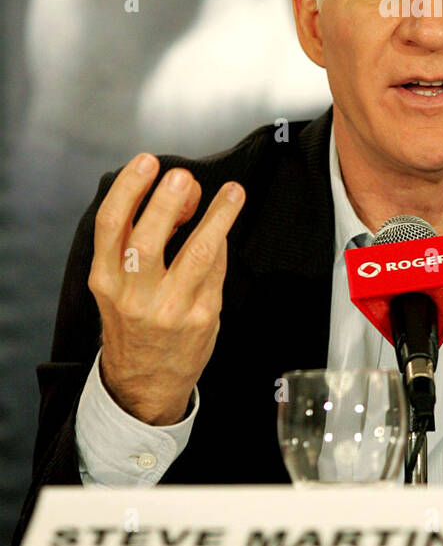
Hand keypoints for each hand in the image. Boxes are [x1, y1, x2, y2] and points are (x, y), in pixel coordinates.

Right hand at [89, 152, 244, 424]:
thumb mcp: (118, 284)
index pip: (111, 225)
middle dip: (167, 200)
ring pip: (196, 252)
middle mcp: (134, 295)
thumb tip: (182, 192)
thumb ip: (141, 238)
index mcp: (106, 280)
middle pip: (149, 238)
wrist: (144, 383)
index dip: (129, 189)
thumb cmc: (133, 322)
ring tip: (233, 192)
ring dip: (218, 216)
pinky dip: (221, 242)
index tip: (147, 162)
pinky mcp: (202, 317)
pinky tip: (224, 225)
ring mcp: (169, 308)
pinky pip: (216, 270)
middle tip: (183, 176)